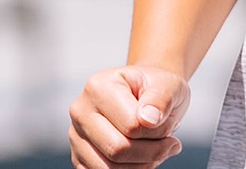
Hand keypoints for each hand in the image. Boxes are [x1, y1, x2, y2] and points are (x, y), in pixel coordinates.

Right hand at [69, 65, 188, 168]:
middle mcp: (81, 111)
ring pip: (110, 168)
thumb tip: (149, 120)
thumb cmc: (156, 89)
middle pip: (118, 149)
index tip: (168, 123)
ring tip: (157, 149)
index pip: (132, 125)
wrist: (146, 97)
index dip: (159, 131)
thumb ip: (161, 98)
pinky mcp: (79, 157)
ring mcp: (76, 136)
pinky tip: (142, 159)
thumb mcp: (168, 84)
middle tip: (169, 143)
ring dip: (143, 165)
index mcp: (98, 87)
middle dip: (152, 151)